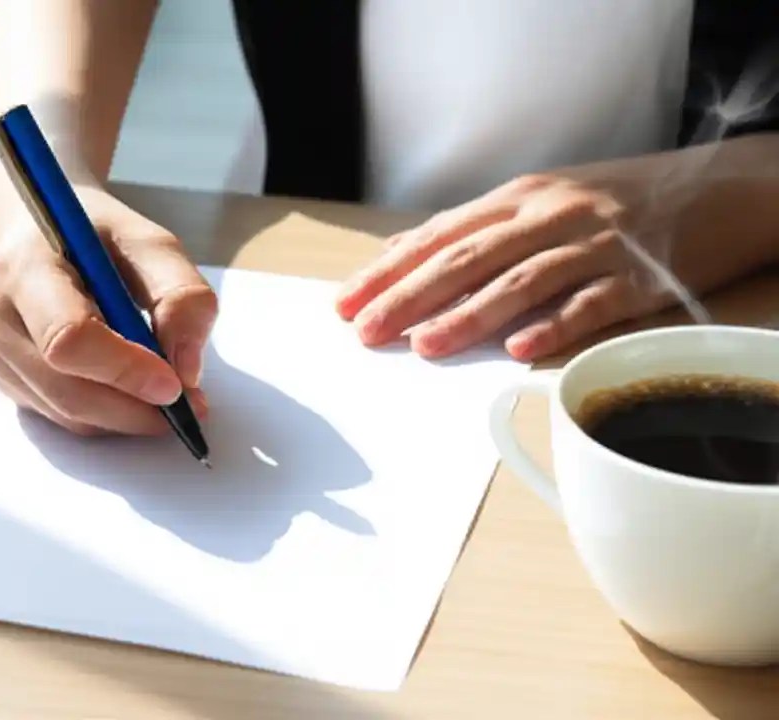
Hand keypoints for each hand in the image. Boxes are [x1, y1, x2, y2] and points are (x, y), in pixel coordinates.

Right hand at [0, 185, 215, 435]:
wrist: (40, 227)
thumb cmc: (96, 235)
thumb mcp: (150, 243)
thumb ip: (181, 294)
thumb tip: (186, 370)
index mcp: (23, 264)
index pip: (67, 337)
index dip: (124, 370)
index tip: (176, 386)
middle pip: (65, 389)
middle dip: (134, 408)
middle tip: (187, 407)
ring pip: (64, 412)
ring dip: (123, 416)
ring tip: (161, 394)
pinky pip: (56, 416)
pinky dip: (101, 413)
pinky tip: (124, 388)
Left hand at [334, 172, 746, 360]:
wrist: (717, 189)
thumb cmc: (614, 200)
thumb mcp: (539, 200)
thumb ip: (475, 230)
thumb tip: (404, 252)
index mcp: (518, 199)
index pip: (439, 236)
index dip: (389, 270)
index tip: (345, 303)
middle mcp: (549, 216)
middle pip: (467, 258)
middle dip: (410, 296)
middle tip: (366, 331)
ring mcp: (594, 245)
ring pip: (520, 280)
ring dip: (468, 314)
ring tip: (424, 346)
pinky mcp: (638, 277)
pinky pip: (591, 304)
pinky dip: (553, 324)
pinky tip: (517, 348)